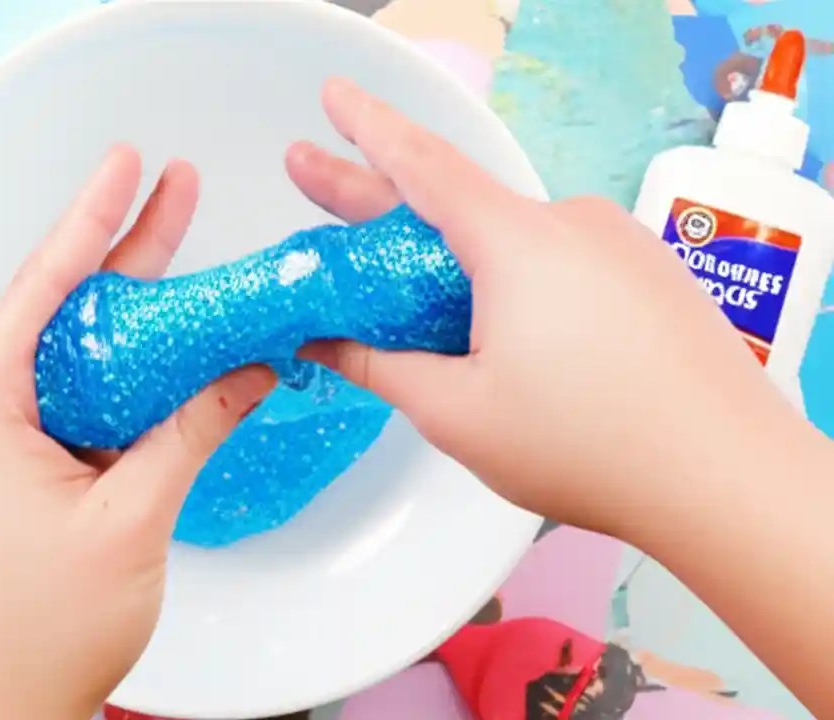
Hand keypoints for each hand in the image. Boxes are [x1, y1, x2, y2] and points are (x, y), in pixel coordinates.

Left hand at [0, 147, 274, 719]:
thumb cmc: (37, 634)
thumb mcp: (131, 519)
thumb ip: (190, 432)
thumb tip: (247, 370)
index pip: (42, 288)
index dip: (91, 220)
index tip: (127, 165)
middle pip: (59, 314)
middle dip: (121, 256)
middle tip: (174, 193)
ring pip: (68, 362)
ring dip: (128, 322)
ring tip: (183, 263)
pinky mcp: (11, 479)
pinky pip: (70, 409)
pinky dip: (120, 383)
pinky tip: (167, 361)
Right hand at [287, 78, 811, 536]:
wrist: (725, 476)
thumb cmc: (586, 445)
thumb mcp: (457, 413)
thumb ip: (379, 366)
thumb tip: (324, 340)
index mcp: (516, 243)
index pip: (423, 166)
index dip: (367, 129)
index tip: (334, 94)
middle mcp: (569, 224)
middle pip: (455, 200)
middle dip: (377, 195)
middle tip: (313, 175)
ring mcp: (616, 245)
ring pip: (510, 239)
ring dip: (447, 252)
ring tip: (399, 288)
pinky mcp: (646, 275)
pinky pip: (558, 259)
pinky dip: (509, 276)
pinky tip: (491, 321)